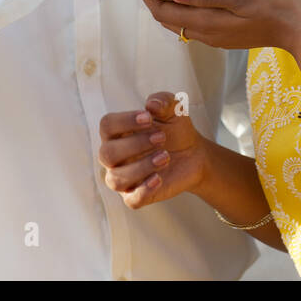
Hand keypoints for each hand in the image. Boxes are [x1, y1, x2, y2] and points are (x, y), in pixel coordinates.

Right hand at [98, 92, 208, 208]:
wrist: (194, 154)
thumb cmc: (175, 129)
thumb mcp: (174, 110)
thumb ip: (164, 100)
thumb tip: (152, 104)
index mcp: (117, 133)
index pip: (107, 126)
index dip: (124, 121)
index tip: (148, 118)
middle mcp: (115, 156)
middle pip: (108, 154)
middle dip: (134, 145)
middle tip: (162, 137)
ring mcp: (124, 178)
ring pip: (116, 179)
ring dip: (140, 167)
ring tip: (165, 157)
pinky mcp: (137, 195)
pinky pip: (131, 200)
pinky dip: (143, 191)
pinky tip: (158, 178)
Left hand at [138, 0, 300, 51]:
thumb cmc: (275, 5)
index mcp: (207, 23)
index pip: (164, 14)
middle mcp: (208, 34)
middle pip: (170, 19)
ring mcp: (218, 36)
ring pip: (185, 20)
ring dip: (176, 1)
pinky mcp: (228, 34)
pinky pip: (201, 19)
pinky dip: (195, 4)